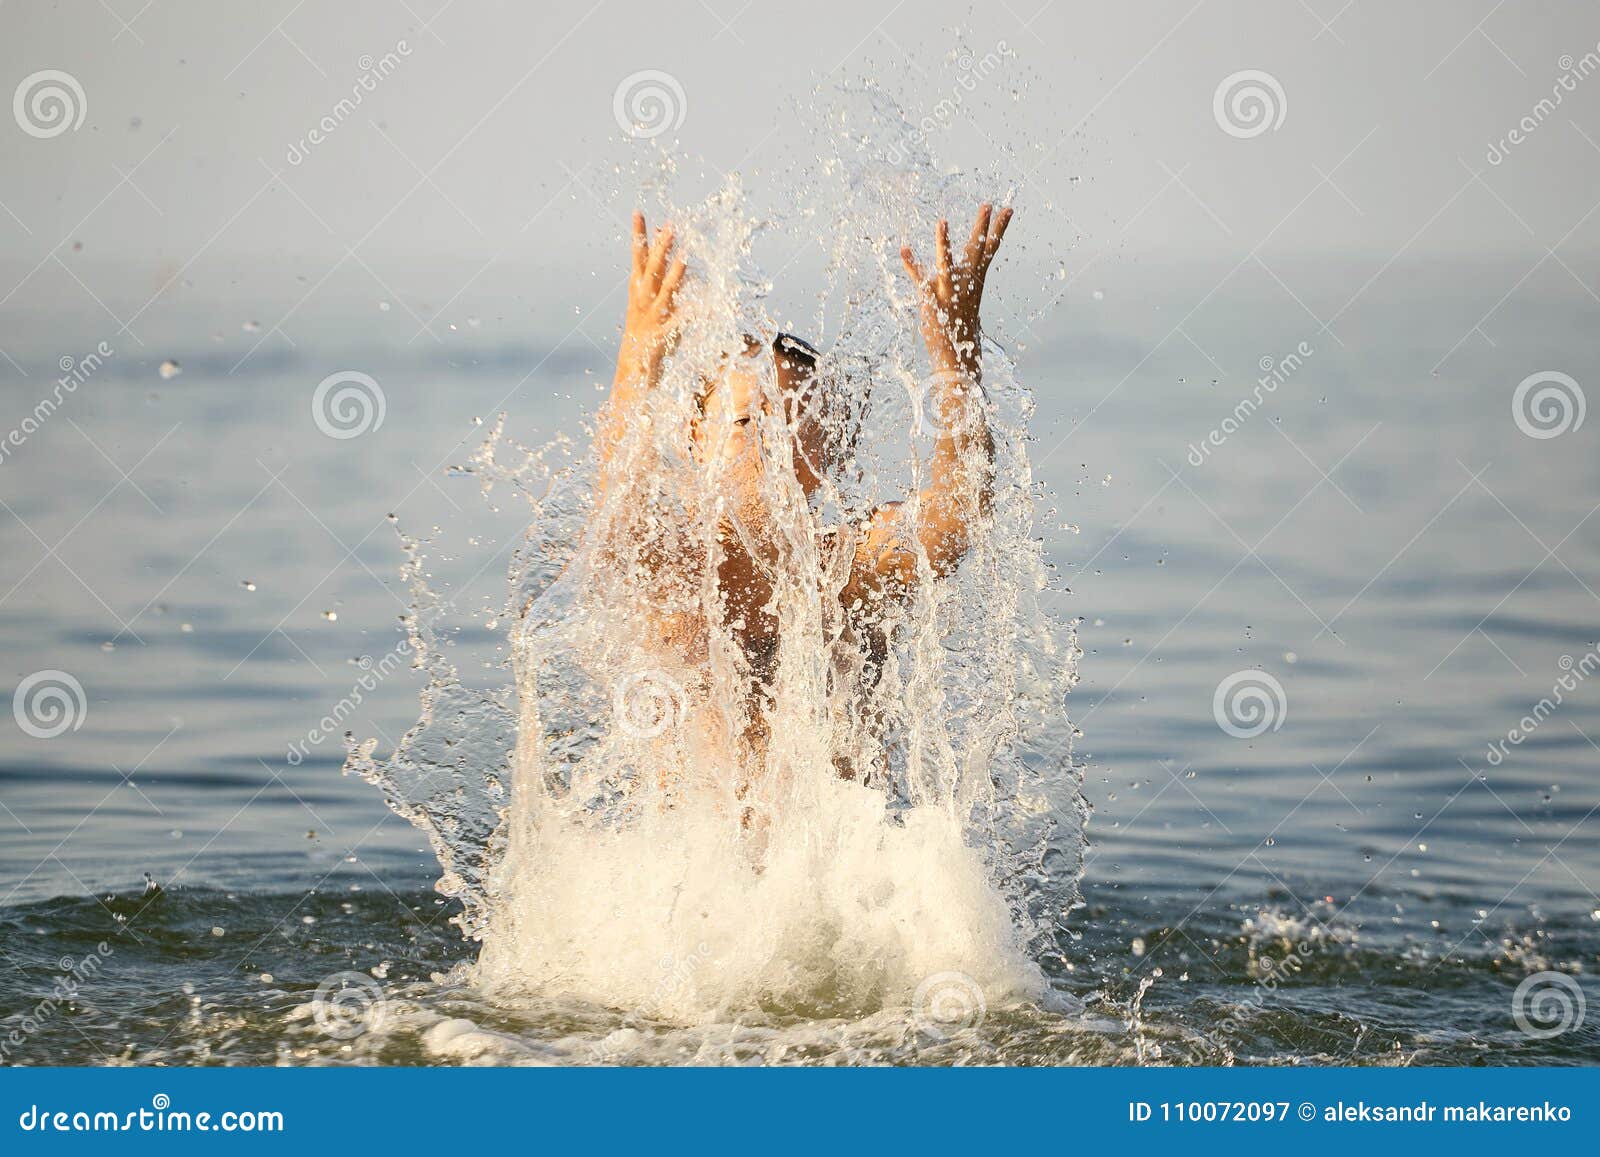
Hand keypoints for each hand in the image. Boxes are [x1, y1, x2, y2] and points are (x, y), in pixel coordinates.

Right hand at [616, 211, 687, 386]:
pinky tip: (704, 306)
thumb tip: (670, 254)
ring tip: (685, 255)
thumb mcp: (649, 304)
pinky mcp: (661, 336)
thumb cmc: (645, 335)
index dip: (638, 236)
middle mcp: (642, 301)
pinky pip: (679, 322)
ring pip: (663, 290)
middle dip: (661, 247)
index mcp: (637, 291)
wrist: (631, 371)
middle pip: (651, 269)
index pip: (637, 258)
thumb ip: (659, 281)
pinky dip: (691, 313)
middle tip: (670, 226)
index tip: (638, 212)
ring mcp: (650, 318)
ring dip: (675, 273)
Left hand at [900, 203, 1011, 374]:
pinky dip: (910, 264)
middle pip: (976, 251)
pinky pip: (919, 280)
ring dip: (943, 244)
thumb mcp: (965, 303)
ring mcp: (949, 293)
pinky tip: (903, 250)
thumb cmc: (959, 331)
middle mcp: (966, 285)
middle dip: (982, 227)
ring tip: (942, 222)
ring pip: (947, 264)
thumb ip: (962, 285)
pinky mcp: (931, 301)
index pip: (990, 251)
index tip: (1008, 210)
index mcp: (975, 282)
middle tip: (989, 204)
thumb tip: (967, 279)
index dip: (999, 230)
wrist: (957, 360)